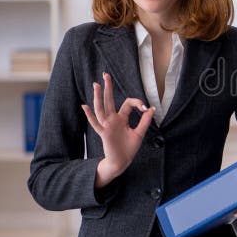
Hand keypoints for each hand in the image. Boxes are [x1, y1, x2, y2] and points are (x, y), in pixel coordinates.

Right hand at [81, 72, 154, 187]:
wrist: (121, 162)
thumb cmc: (129, 148)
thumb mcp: (139, 133)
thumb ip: (145, 121)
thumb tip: (152, 108)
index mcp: (121, 118)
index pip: (127, 103)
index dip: (137, 102)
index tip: (145, 107)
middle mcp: (113, 120)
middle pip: (109, 100)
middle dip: (108, 88)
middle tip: (105, 74)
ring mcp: (107, 125)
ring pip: (101, 108)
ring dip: (98, 97)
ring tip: (96, 84)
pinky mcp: (104, 133)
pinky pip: (95, 123)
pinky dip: (89, 115)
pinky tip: (84, 106)